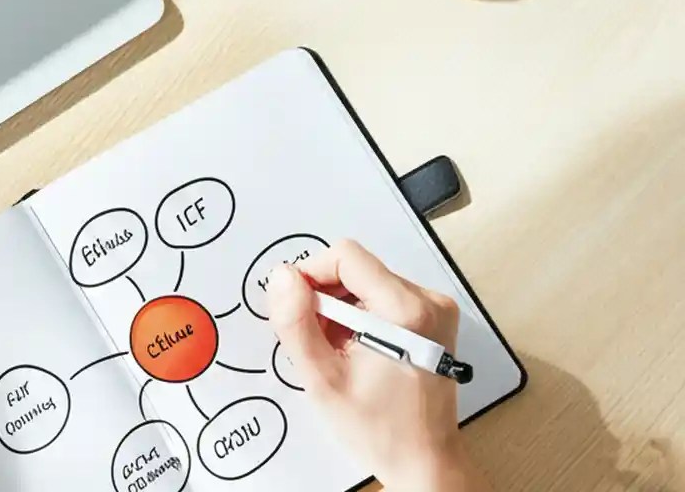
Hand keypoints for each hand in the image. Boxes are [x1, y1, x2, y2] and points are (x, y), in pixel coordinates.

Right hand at [267, 240, 489, 491]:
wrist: (424, 460)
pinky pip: (384, 297)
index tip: (296, 308)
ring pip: (367, 282)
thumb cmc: (379, 428)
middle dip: (325, 299)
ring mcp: (435, 308)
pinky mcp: (434, 318)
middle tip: (317, 340)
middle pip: (357, 269)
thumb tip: (282, 277)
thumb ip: (296, 323)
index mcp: (406, 311)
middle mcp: (428, 301)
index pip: (346, 257)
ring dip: (341, 309)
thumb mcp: (323, 379)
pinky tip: (356, 349)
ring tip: (337, 350)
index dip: (311, 275)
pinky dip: (361, 316)